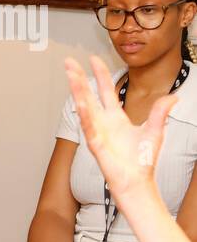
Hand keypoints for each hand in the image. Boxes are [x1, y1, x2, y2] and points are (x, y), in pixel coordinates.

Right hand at [67, 55, 176, 201]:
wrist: (137, 181)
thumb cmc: (142, 161)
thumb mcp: (155, 131)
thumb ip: (160, 113)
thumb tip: (172, 97)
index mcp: (116, 118)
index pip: (105, 91)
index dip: (100, 74)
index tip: (93, 60)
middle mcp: (103, 122)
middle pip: (88, 94)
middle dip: (78, 78)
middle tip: (69, 62)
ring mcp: (97, 132)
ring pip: (84, 106)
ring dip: (77, 90)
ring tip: (70, 75)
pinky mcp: (96, 144)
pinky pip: (89, 126)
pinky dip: (85, 114)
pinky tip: (80, 101)